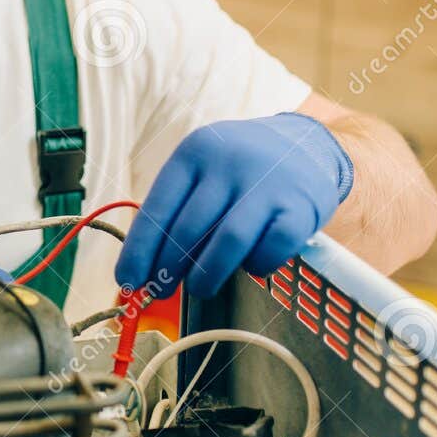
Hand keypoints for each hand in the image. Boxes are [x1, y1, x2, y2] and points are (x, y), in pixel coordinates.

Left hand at [116, 112, 353, 298]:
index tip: (127, 281)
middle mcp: (229, 163)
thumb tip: (146, 270)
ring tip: (201, 288)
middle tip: (159, 292)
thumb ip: (179, 211)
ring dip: (207, 275)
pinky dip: (255, 266)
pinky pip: (270, 250)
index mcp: (195, 152)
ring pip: (227, 242)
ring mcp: (267, 184)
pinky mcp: (300, 208)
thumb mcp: (205, 171)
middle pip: (188, 228)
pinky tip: (250, 265)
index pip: (157, 208)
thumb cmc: (242, 170)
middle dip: (167, 269)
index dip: (138, 250)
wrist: (309, 144)